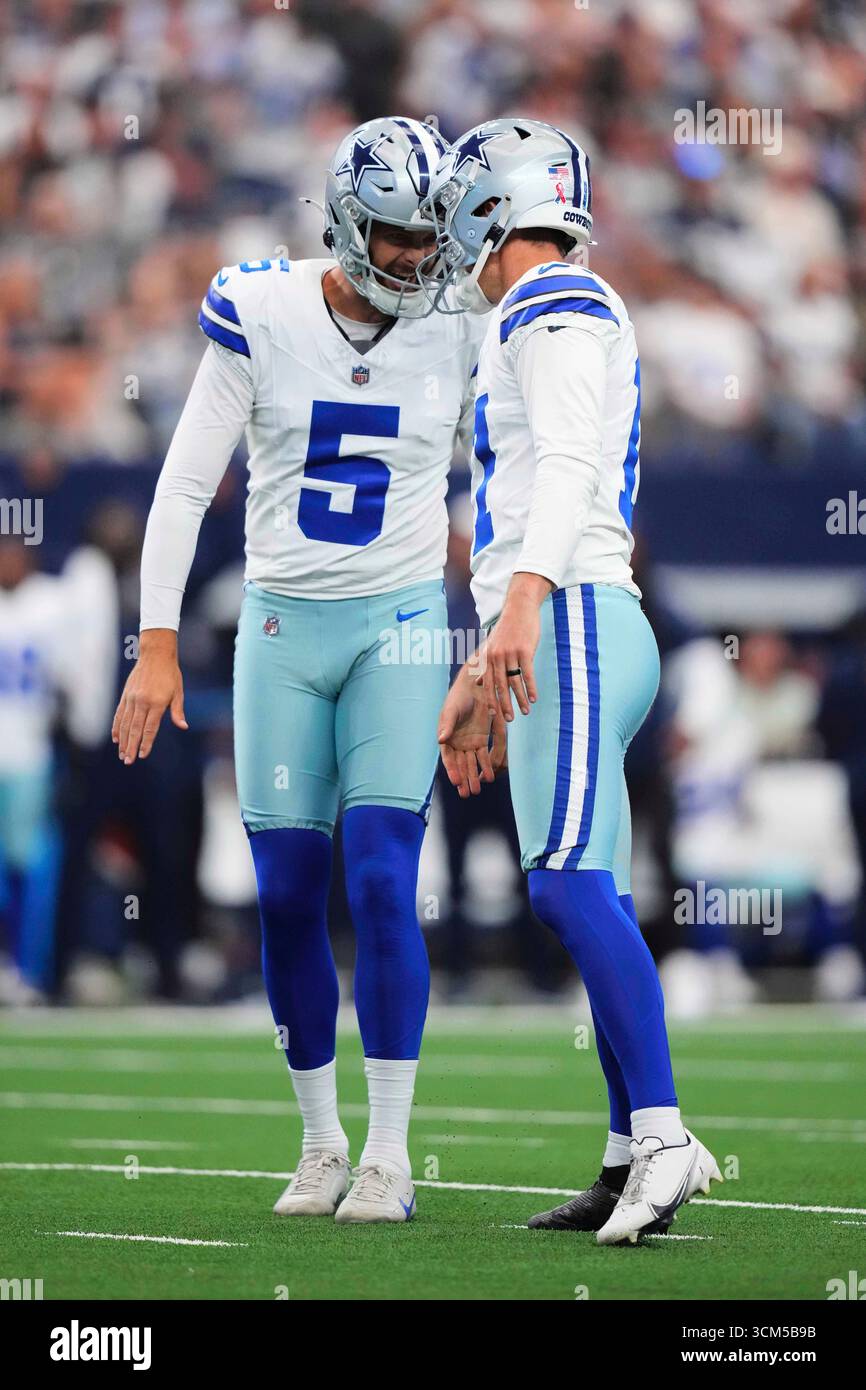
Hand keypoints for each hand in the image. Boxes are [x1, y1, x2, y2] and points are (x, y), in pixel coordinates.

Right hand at [111, 629, 186, 763]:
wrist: (155, 654)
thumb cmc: (170, 674)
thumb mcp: (178, 692)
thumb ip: (177, 711)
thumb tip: (183, 726)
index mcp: (156, 702)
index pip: (149, 728)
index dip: (146, 743)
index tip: (142, 755)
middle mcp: (142, 702)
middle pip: (135, 729)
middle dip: (131, 746)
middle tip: (128, 761)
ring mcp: (132, 698)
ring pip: (125, 723)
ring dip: (123, 740)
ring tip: (121, 753)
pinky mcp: (126, 695)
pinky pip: (119, 714)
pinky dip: (117, 727)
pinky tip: (115, 738)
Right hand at [438, 656, 506, 797]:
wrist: (475, 687)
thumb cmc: (458, 697)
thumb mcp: (452, 710)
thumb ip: (447, 724)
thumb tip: (441, 739)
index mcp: (445, 737)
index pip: (448, 758)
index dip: (452, 770)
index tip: (456, 782)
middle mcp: (457, 743)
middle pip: (461, 765)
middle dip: (464, 779)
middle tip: (466, 794)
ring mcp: (469, 742)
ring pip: (472, 763)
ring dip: (474, 776)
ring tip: (477, 790)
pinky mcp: (482, 739)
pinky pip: (484, 755)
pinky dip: (486, 766)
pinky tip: (489, 777)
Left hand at [477, 573, 549, 720]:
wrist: (518, 609)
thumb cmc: (506, 630)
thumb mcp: (492, 647)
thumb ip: (485, 665)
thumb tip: (479, 683)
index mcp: (488, 658)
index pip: (488, 684)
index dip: (490, 701)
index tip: (493, 716)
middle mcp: (496, 657)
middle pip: (500, 686)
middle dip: (504, 705)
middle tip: (508, 720)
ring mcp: (510, 654)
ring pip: (515, 682)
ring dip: (521, 699)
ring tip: (525, 711)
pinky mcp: (524, 650)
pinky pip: (528, 673)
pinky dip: (531, 687)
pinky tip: (534, 698)